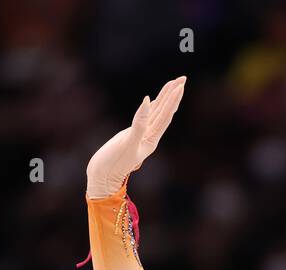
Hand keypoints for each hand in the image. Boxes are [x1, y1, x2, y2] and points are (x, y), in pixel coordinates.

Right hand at [86, 76, 186, 198]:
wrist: (102, 175)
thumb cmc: (114, 163)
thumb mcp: (127, 143)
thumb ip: (139, 124)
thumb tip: (147, 102)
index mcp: (151, 139)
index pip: (165, 115)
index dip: (173, 99)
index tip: (180, 84)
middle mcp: (149, 136)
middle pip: (165, 112)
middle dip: (173, 95)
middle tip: (182, 78)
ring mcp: (141, 135)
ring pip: (156, 112)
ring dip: (165, 98)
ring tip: (173, 83)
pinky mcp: (132, 134)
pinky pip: (145, 117)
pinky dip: (151, 106)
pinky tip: (154, 100)